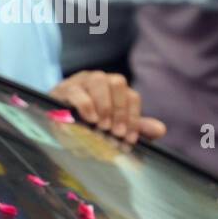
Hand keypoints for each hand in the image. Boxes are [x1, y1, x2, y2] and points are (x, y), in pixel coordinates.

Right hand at [50, 71, 166, 144]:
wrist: (57, 125)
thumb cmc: (88, 126)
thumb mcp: (112, 128)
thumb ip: (135, 127)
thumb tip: (160, 129)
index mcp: (113, 89)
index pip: (131, 95)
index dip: (133, 117)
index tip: (128, 138)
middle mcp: (98, 80)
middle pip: (117, 82)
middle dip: (119, 110)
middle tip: (114, 131)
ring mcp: (80, 82)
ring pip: (98, 80)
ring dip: (104, 106)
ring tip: (101, 126)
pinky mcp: (63, 90)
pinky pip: (76, 91)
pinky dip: (85, 105)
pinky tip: (89, 119)